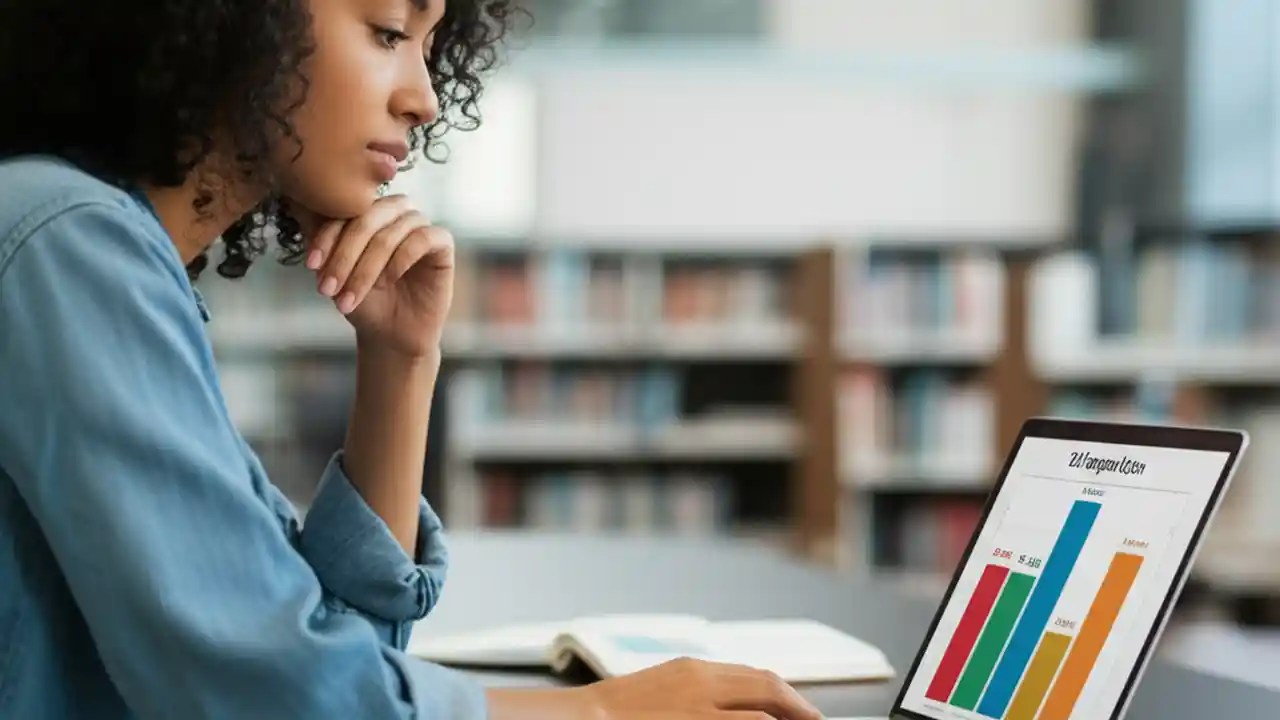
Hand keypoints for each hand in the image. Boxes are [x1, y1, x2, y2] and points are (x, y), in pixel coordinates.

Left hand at [300, 195, 453, 357]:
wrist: (390, 334)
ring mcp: (421, 225)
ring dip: (367, 267)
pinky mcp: (443, 242)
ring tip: (351, 297)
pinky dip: (402, 259)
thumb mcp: (334, 269)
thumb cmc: (362, 299)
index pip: (345, 212)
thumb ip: (322, 238)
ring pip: (392, 233)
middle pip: (367, 219)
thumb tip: (296, 204)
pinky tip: (389, 279)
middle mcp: (396, 211)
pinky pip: (423, 238)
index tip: (311, 266)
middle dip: (344, 256)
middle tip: (328, 289)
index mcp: (369, 210)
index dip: (327, 237)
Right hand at [485, 658, 824, 719]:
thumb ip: (702, 692)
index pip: (758, 679)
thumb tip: (741, 706)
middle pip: (770, 690)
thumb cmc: (618, 710)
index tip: (802, 712)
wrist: (582, 718)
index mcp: (695, 670)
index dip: (788, 697)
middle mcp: (703, 684)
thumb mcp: (664, 688)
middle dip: (800, 710)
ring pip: (763, 712)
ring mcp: (699, 710)